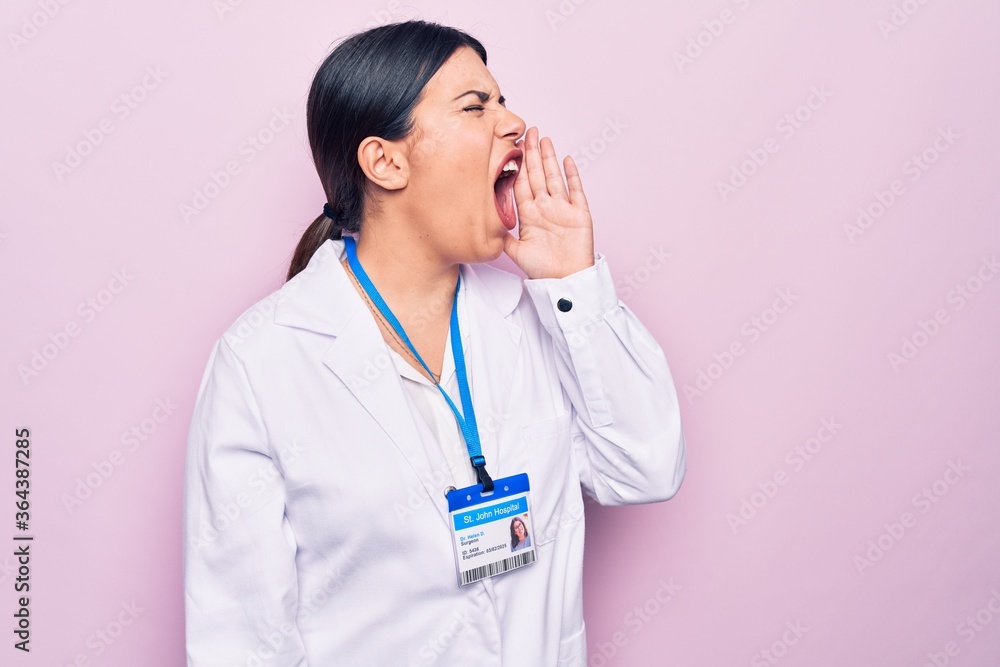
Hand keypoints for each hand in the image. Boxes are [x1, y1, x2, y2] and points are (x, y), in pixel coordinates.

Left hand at [503, 126, 594, 278]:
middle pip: (537, 175)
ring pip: (554, 177)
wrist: (565, 281)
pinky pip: (576, 190)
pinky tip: (567, 159)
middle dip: (531, 154)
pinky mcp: (579, 213)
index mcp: (529, 214)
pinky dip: (572, 175)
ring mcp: (562, 209)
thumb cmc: (542, 269)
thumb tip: (481, 224)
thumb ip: (501, 236)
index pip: (521, 184)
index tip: (511, 147)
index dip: (517, 166)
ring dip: (549, 158)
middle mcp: (545, 208)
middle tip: (527, 132)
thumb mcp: (515, 251)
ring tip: (543, 139)